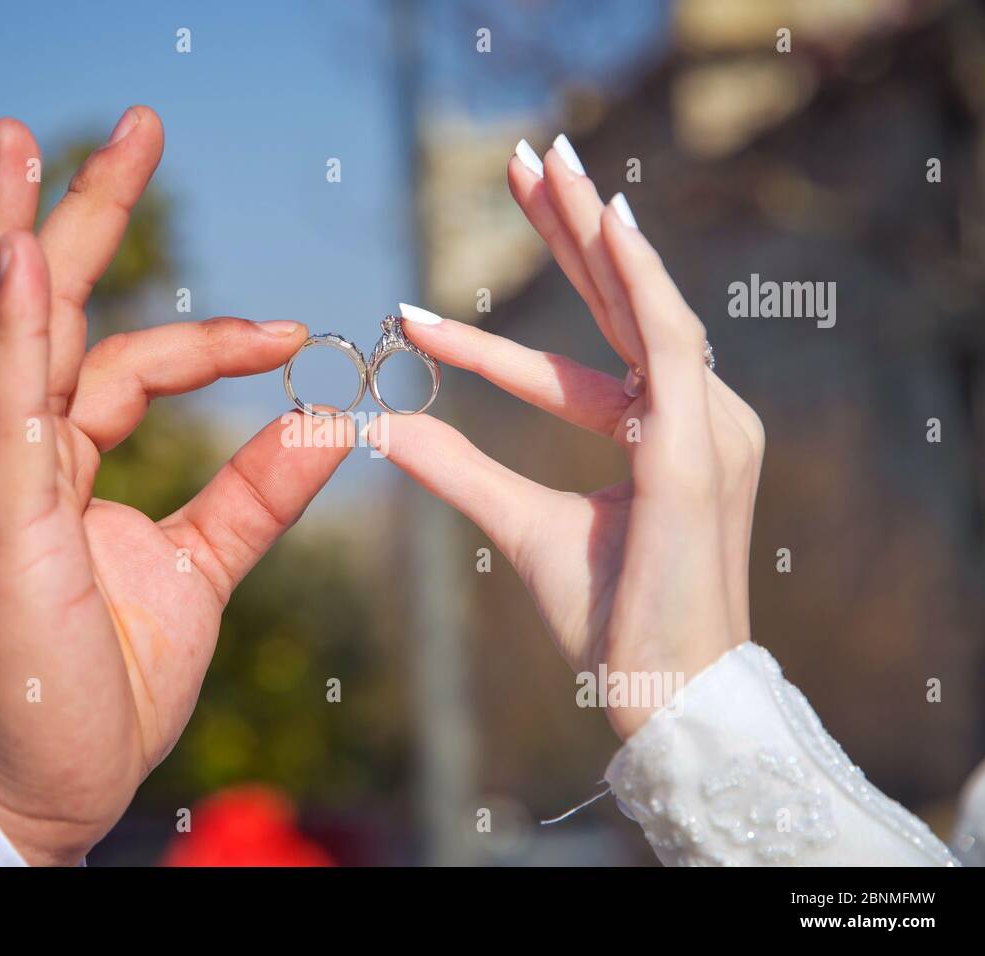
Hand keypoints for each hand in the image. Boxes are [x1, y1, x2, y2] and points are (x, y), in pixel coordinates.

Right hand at [0, 109, 352, 863]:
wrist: (58, 787)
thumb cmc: (106, 681)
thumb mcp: (199, 569)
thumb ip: (255, 493)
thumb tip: (331, 418)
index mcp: (53, 466)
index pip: (115, 364)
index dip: (203, 337)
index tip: (294, 334)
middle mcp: (9, 460)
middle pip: (35, 313)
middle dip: (68, 216)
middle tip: (116, 127)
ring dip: (9, 234)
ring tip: (24, 141)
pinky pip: (0, 413)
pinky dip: (7, 328)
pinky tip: (16, 256)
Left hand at [366, 138, 764, 739]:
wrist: (665, 697)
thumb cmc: (611, 622)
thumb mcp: (522, 527)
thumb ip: (461, 470)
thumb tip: (385, 427)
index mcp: (665, 434)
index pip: (588, 358)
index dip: (506, 328)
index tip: (417, 312)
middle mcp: (695, 416)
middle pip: (624, 304)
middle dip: (573, 228)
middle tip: (527, 158)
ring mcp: (706, 426)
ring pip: (644, 303)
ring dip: (594, 229)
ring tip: (546, 162)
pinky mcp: (697, 447)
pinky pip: (667, 344)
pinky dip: (639, 278)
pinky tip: (604, 218)